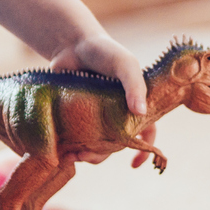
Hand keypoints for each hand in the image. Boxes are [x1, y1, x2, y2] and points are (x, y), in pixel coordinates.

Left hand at [50, 33, 155, 164]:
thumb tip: (141, 113)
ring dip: (87, 155)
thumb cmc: (106, 52)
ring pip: (96, 147)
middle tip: (88, 154)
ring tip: (74, 155)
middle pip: (116, 145)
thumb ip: (135, 85)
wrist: (71, 45)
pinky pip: (76, 139)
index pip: (147, 133)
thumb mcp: (125, 64)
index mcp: (133, 106)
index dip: (144, 150)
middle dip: (104, 154)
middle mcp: (116, 116)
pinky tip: (63, 151)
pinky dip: (70, 148)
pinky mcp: (75, 118)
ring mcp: (95, 119)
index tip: (134, 164)